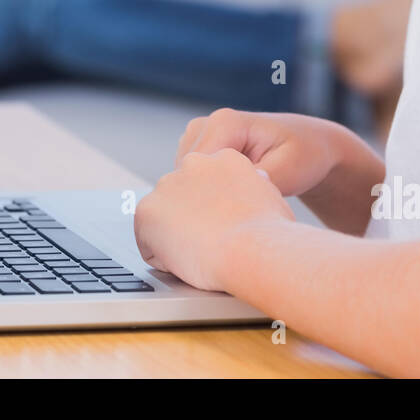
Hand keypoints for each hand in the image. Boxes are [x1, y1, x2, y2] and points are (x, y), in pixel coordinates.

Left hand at [134, 147, 294, 290]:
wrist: (251, 249)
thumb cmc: (269, 232)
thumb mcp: (271, 195)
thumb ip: (255, 184)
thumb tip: (256, 177)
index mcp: (224, 157)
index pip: (207, 180)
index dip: (213, 207)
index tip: (223, 224)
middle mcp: (193, 163)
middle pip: (182, 195)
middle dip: (190, 217)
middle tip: (212, 241)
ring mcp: (167, 185)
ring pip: (164, 218)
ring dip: (175, 235)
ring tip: (201, 253)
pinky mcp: (147, 211)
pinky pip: (148, 242)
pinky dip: (162, 256)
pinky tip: (186, 262)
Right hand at [175, 108, 363, 198]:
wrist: (311, 146)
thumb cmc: (304, 156)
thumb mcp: (287, 171)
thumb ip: (253, 183)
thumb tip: (225, 200)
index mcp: (224, 123)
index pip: (194, 170)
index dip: (208, 202)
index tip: (234, 221)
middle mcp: (204, 125)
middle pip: (185, 177)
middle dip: (207, 201)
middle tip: (243, 215)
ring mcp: (197, 136)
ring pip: (186, 182)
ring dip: (208, 198)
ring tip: (244, 204)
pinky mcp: (197, 151)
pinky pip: (191, 181)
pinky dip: (209, 195)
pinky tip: (235, 199)